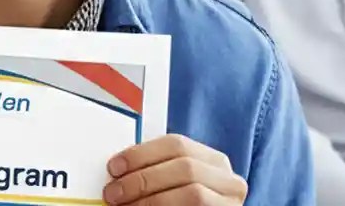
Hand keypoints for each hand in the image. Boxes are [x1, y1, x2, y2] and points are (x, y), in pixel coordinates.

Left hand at [104, 134, 246, 204]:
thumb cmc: (180, 201)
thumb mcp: (171, 182)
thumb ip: (153, 171)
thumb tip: (118, 170)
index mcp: (212, 160)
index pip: (176, 144)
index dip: (141, 153)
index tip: (114, 167)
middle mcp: (228, 179)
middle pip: (184, 167)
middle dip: (143, 179)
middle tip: (113, 192)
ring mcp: (231, 202)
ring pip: (193, 193)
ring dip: (151, 200)